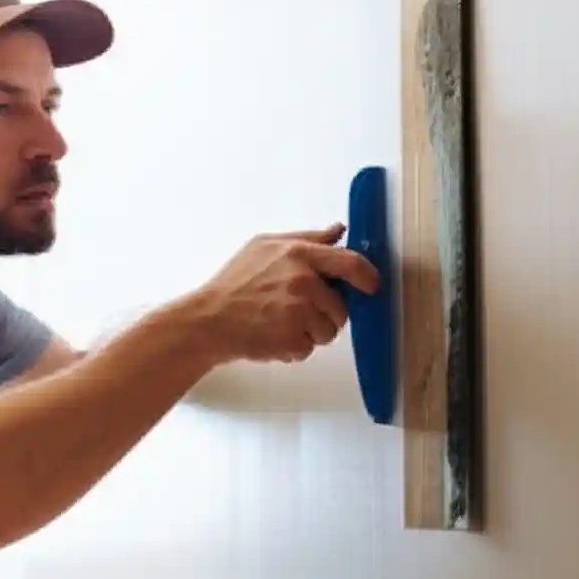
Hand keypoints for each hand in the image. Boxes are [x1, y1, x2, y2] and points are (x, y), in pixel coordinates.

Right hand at [194, 223, 380, 363]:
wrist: (207, 320)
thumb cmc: (234, 283)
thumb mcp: (265, 246)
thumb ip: (306, 239)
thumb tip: (338, 230)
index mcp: (299, 254)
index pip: (350, 262)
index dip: (367, 277)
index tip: (370, 287)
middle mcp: (303, 281)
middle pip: (341, 307)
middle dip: (329, 314)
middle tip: (300, 313)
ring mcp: (298, 312)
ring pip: (328, 331)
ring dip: (310, 334)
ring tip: (280, 324)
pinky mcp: (292, 339)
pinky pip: (309, 348)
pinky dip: (293, 348)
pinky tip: (272, 337)